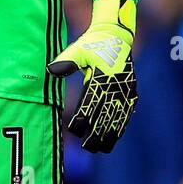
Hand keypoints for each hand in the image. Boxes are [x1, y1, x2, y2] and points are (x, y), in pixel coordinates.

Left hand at [47, 0, 137, 152]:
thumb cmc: (92, 44)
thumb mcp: (78, 50)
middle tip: (87, 147)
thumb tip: (51, 69)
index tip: (75, 131)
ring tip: (101, 148)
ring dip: (110, 134)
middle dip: (96, 133)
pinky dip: (121, 125)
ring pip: (118, 117)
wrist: (115, 35)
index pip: (90, 103)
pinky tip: (115, 137)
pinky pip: (127, 112)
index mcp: (100, 77)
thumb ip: (66, 61)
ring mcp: (125, 89)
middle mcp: (114, 85)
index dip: (83, 119)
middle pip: (105, 115)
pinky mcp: (131, 91)